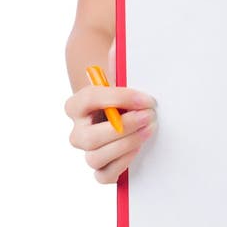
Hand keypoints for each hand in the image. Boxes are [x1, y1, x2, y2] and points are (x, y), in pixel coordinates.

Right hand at [64, 36, 157, 183]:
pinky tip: (138, 148)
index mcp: (77, 104)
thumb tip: (121, 50)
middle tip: (150, 117)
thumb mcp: (122, 70)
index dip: (120, 98)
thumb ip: (119, 58)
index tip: (147, 98)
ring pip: (95, 157)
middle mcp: (77, 130)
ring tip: (148, 130)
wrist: (124, 106)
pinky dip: (121, 165)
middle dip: (123, 127)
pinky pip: (104, 175)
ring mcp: (88, 151)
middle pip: (89, 136)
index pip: (91, 99)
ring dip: (125, 145)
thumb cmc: (123, 88)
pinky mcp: (102, 167)